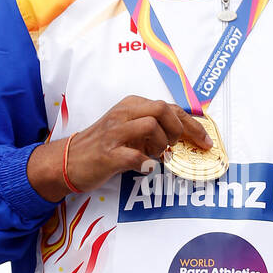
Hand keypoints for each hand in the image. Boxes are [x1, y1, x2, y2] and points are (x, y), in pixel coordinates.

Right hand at [65, 97, 211, 192]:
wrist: (68, 160)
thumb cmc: (103, 146)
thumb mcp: (128, 128)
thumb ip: (152, 126)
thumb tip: (184, 133)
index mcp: (130, 106)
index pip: (169, 106)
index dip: (192, 123)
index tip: (204, 140)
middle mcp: (123, 115)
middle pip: (162, 109)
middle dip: (177, 129)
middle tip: (172, 146)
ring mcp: (114, 134)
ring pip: (151, 126)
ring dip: (161, 145)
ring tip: (155, 155)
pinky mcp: (108, 155)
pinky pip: (135, 155)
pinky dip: (146, 163)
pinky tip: (146, 167)